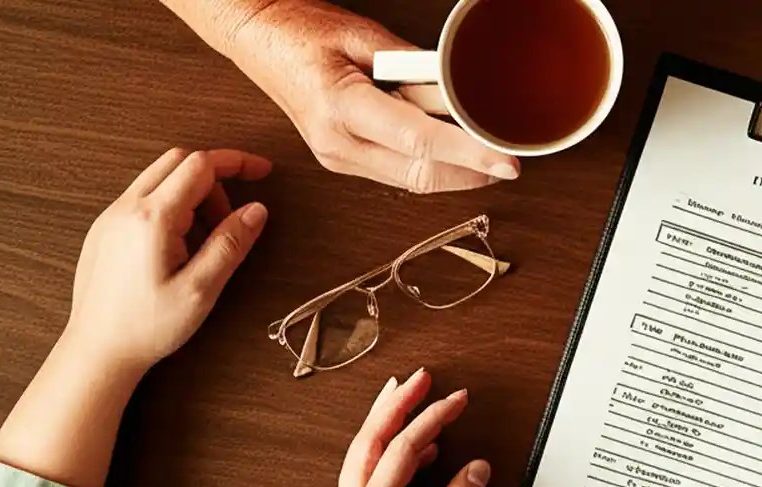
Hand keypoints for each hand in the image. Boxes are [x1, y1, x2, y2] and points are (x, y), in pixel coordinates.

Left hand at [65, 147, 271, 371]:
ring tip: (205, 240)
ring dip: (192, 193)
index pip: (200, 165)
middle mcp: (127, 207)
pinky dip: (171, 206)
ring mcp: (111, 216)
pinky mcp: (105, 229)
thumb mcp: (201, 290)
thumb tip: (256, 210)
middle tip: (233, 217)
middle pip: (179, 161)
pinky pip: (143, 197)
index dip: (236, 162)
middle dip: (214, 179)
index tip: (262, 172)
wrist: (97, 350)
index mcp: (153, 218)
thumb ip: (230, 244)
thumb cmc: (147, 326)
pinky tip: (179, 246)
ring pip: (159, 177)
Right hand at [228, 0, 518, 192]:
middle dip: (470, 174)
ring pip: (411, 182)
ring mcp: (337, 158)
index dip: (468, 154)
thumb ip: (411, 65)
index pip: (420, 142)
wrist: (255, 38)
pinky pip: (396, 174)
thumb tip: (456, 89)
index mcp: (341, 106)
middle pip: (420, 175)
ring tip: (487, 158)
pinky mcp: (341, 161)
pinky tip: (453, 154)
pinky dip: (430, 167)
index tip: (504, 160)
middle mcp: (338, 143)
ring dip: (454, 175)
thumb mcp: (360, 34)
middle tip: (507, 163)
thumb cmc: (298, 29)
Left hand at [325, 369, 488, 486]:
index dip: (431, 418)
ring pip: (362, 457)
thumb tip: (474, 468)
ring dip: (387, 426)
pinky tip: (413, 456)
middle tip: (419, 377)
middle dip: (395, 404)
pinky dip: (388, 456)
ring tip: (411, 402)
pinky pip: (365, 478)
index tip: (456, 399)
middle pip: (369, 440)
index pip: (402, 448)